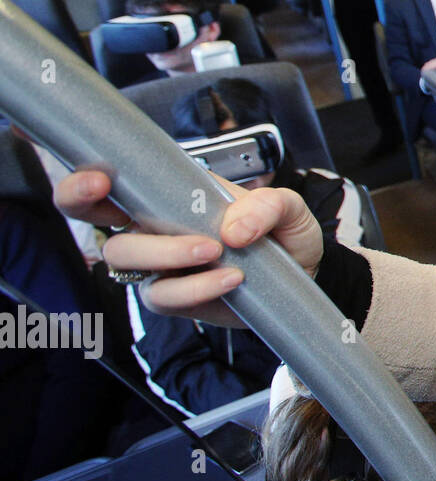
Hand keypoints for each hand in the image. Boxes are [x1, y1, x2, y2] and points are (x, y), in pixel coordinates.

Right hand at [53, 169, 323, 327]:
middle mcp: (156, 231)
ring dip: (167, 256)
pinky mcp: (177, 300)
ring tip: (214, 251)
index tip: (98, 179)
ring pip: (129, 265)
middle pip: (107, 232)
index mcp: (171, 197)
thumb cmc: (282, 231)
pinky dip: (196, 288)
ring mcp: (162, 269)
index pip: (113, 187)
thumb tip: (233, 229)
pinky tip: (231, 278)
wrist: (304, 271)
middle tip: (148, 222)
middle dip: (109, 229)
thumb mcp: (286, 206)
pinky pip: (164, 297)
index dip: (86, 185)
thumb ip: (267, 206)